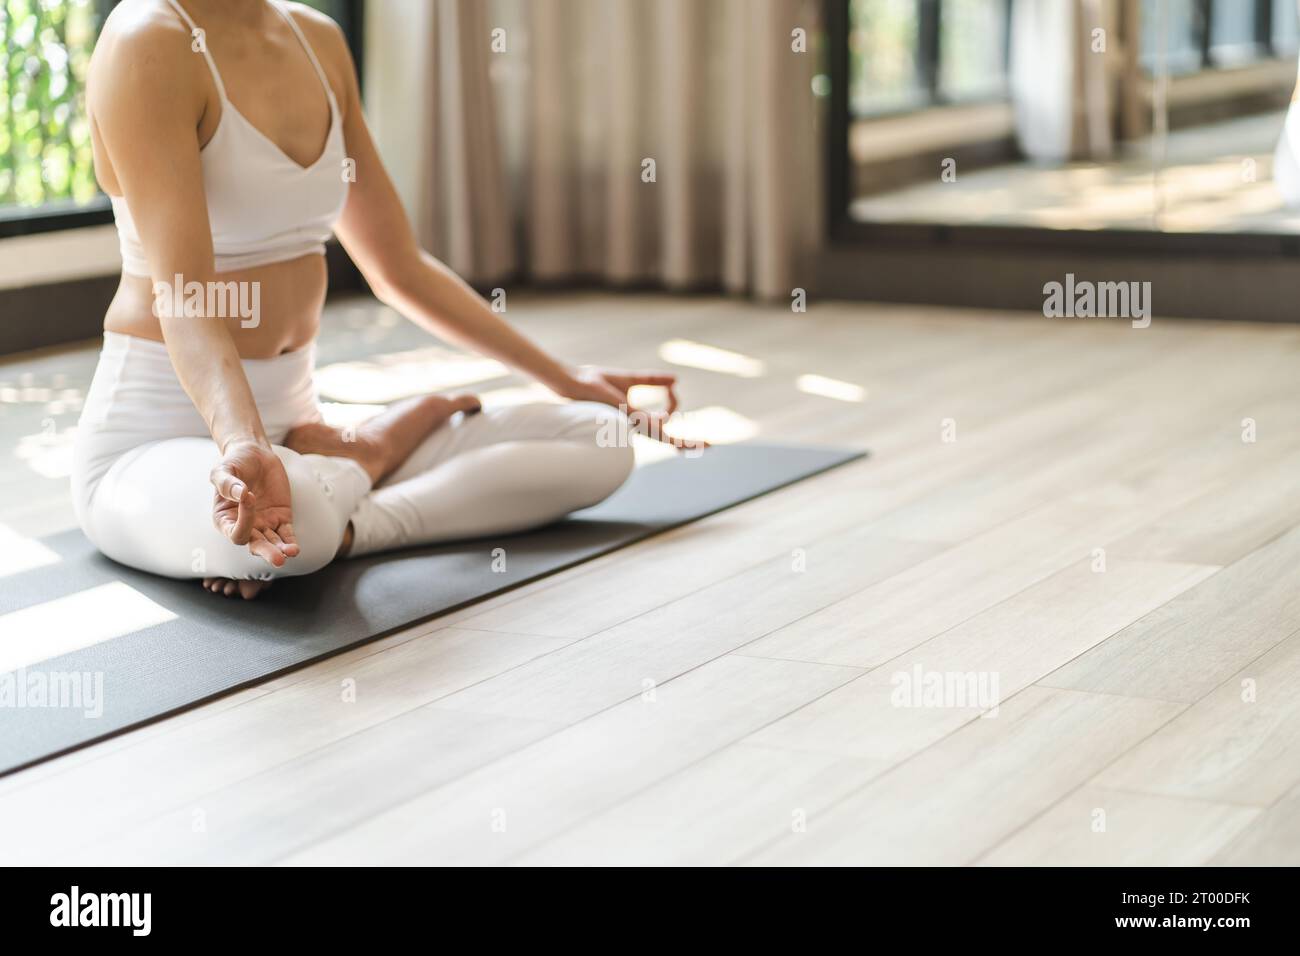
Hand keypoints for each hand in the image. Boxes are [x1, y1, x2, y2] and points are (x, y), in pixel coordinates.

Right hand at [210, 439, 300, 567]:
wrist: (255, 455)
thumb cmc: (234, 464)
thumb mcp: (223, 470)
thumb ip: (226, 483)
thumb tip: (241, 493)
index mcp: (225, 520)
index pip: (236, 532)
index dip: (244, 519)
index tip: (249, 495)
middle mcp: (244, 526)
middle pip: (255, 545)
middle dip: (267, 552)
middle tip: (278, 559)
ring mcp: (264, 524)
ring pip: (273, 543)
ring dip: (282, 549)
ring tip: (291, 552)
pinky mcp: (281, 518)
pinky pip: (286, 534)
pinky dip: (291, 541)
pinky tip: (295, 549)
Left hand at [560, 367, 704, 450]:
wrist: (574, 382)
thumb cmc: (595, 381)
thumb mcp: (632, 379)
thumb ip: (653, 380)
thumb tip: (676, 380)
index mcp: (636, 417)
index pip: (664, 418)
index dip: (674, 401)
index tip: (672, 387)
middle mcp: (636, 424)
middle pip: (667, 438)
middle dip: (687, 444)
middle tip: (709, 447)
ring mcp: (634, 423)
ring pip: (665, 439)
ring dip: (686, 443)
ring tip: (706, 447)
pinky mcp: (631, 419)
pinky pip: (656, 430)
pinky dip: (674, 437)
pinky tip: (690, 444)